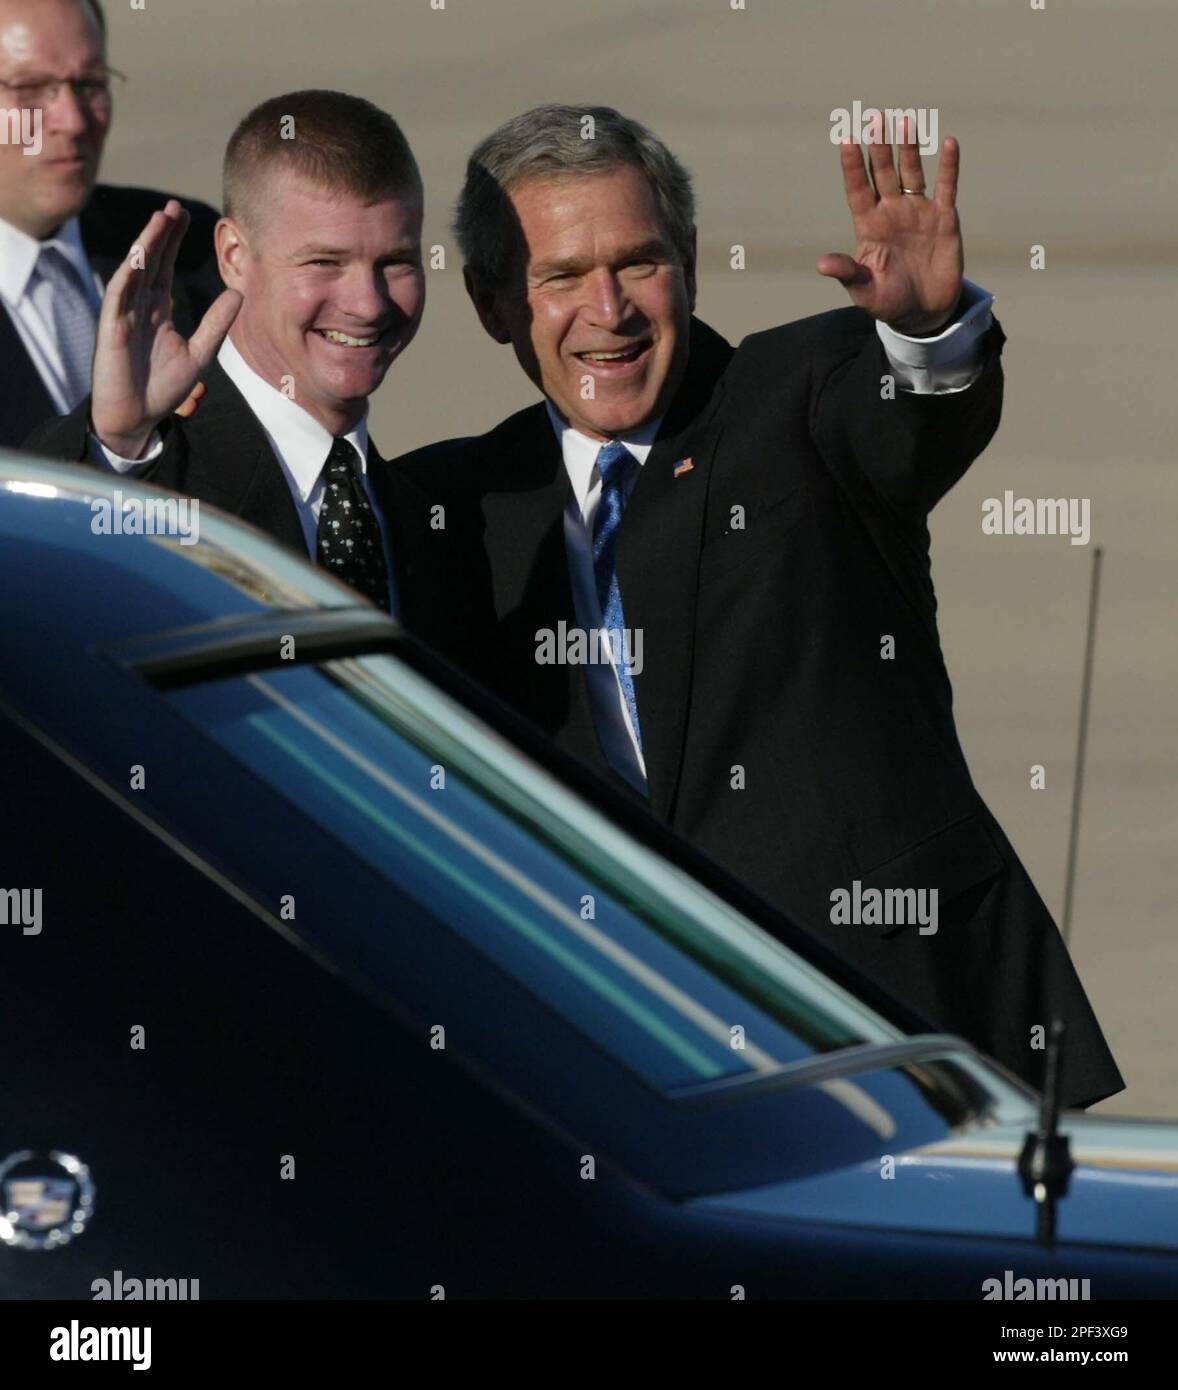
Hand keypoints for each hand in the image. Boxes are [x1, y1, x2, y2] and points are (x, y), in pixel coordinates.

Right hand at [90, 199, 241, 458]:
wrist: (138, 417)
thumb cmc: (164, 388)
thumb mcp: (199, 352)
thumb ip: (216, 323)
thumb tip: (238, 294)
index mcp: (158, 310)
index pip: (166, 267)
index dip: (174, 241)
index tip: (189, 217)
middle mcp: (140, 306)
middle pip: (151, 261)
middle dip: (162, 233)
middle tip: (175, 206)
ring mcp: (124, 315)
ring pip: (136, 271)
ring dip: (146, 245)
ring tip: (160, 219)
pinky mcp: (112, 329)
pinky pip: (118, 297)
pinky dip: (128, 276)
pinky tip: (139, 257)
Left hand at [816, 115, 963, 335]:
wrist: (924, 314)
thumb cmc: (888, 302)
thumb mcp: (864, 290)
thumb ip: (847, 272)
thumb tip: (821, 264)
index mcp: (869, 227)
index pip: (858, 189)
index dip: (852, 166)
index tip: (846, 139)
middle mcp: (892, 213)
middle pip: (883, 173)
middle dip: (879, 147)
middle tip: (874, 118)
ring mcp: (918, 212)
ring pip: (912, 173)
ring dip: (908, 149)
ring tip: (904, 121)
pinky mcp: (944, 219)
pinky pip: (947, 187)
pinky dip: (949, 166)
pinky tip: (948, 143)